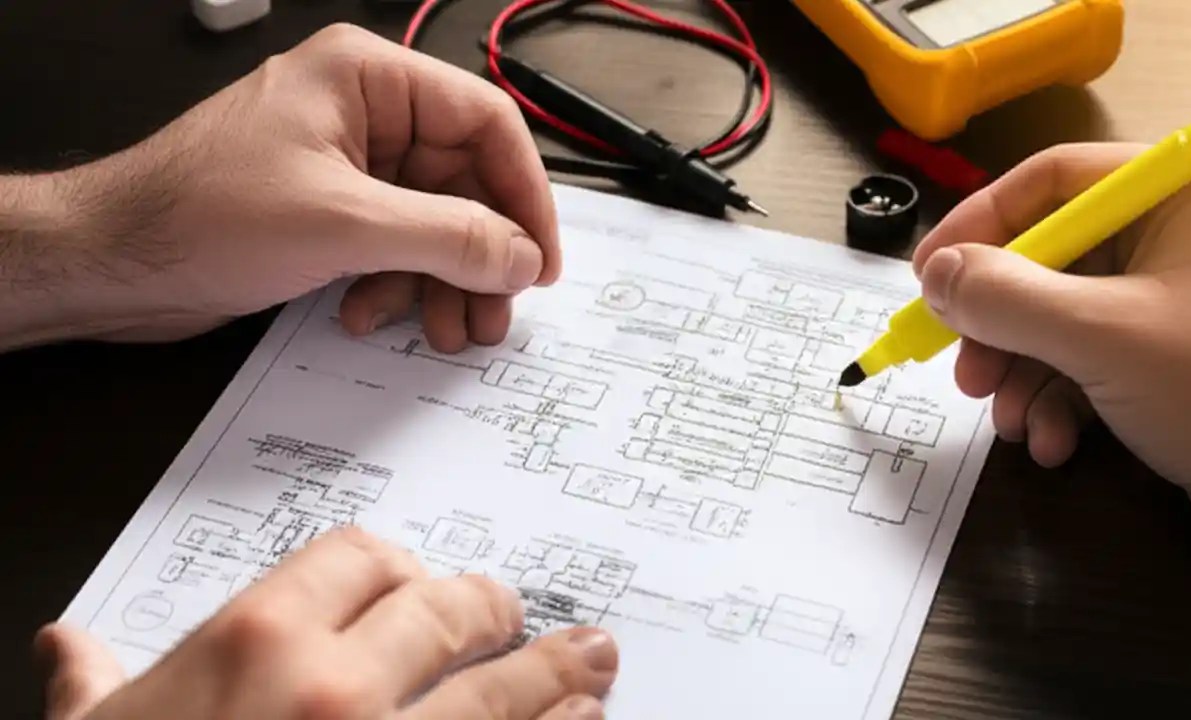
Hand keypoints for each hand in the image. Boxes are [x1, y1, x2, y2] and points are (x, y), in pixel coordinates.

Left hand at [0, 23, 557, 351]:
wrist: (111, 262)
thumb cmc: (201, 215)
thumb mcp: (345, 225)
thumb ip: (450, 238)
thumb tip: (522, 256)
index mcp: (368, 78)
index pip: (484, 124)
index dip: (524, 196)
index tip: (541, 260)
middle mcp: (362, 113)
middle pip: (463, 182)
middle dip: (479, 256)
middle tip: (492, 316)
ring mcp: (344, 164)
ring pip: (431, 223)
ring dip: (441, 282)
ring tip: (445, 332)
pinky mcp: (326, 211)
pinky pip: (392, 246)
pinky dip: (393, 285)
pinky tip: (367, 316)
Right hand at [33, 527, 617, 719]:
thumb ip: (97, 683)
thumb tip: (70, 643)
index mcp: (254, 642)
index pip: (359, 556)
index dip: (391, 565)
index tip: (408, 579)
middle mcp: (334, 688)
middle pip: (448, 610)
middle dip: (487, 608)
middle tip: (510, 611)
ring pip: (506, 690)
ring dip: (557, 674)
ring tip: (591, 661)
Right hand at [913, 144, 1190, 573]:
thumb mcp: (1102, 335)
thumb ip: (1005, 297)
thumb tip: (935, 275)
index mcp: (1178, 193)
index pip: (1051, 180)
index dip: (979, 225)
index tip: (925, 278)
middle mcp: (1176, 236)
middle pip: (1046, 258)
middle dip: (998, 322)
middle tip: (964, 371)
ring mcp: (1173, 301)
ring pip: (1057, 319)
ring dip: (1021, 374)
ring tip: (1010, 422)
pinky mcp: (1170, 362)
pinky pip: (1086, 363)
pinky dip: (1058, 402)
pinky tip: (1054, 444)